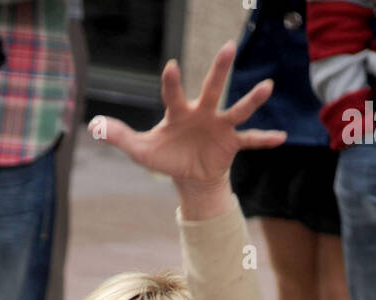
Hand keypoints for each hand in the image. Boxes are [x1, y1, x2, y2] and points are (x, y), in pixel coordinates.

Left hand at [90, 43, 284, 192]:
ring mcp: (220, 127)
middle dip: (219, 70)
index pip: (173, 94)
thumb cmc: (166, 157)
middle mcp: (203, 113)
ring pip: (237, 109)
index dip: (172, 82)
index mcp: (179, 113)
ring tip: (268, 87)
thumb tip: (93, 126)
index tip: (171, 67)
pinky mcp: (232, 144)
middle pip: (212, 88)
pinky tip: (282, 137)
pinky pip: (250, 140)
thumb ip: (120, 136)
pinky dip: (265, 139)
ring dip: (251, 100)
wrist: (189, 177)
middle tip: (228, 47)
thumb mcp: (141, 150)